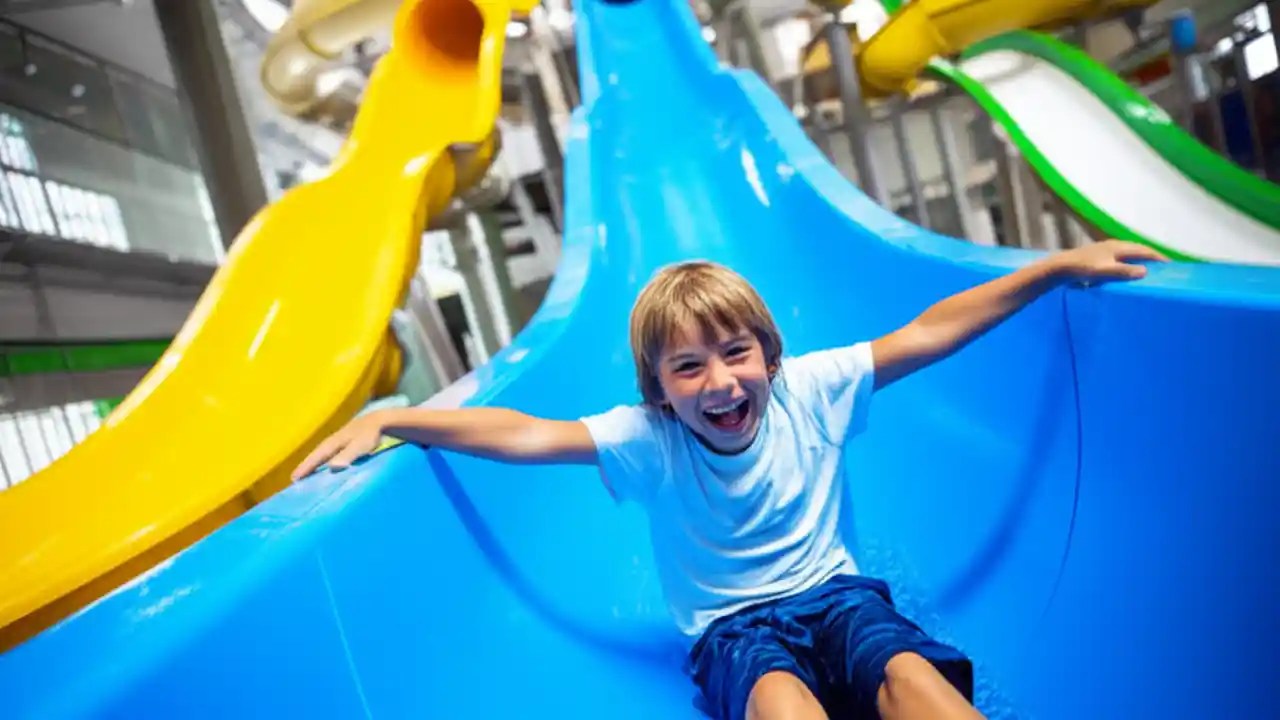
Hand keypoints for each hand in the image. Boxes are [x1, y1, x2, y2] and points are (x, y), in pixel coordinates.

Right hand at [291, 412, 385, 480]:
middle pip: (316, 455)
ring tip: (307, 473)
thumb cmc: (370, 434)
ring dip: (314, 463)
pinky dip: (325, 460)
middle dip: (306, 466)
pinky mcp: (347, 441)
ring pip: (323, 453)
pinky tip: (326, 465)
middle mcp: (333, 440)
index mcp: (333, 442)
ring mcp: (340, 440)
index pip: (316, 457)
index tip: (294, 479)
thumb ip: (347, 455)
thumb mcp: (359, 446)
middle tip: (295, 478)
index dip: (305, 467)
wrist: (381, 420)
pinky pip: (331, 453)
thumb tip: (332, 467)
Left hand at [1048, 240, 1167, 282]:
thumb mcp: (1104, 272)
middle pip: (1138, 249)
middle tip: (1164, 266)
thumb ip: (1123, 271)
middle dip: (1152, 256)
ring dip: (1140, 258)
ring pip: (1129, 252)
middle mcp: (1114, 245)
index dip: (1159, 258)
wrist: (1060, 267)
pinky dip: (1129, 262)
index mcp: (1118, 247)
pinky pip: (1120, 257)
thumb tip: (1145, 271)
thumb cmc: (1082, 269)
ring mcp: (1105, 249)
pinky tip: (1126, 270)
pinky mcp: (1098, 255)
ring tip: (1149, 268)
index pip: (1145, 251)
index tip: (1172, 266)